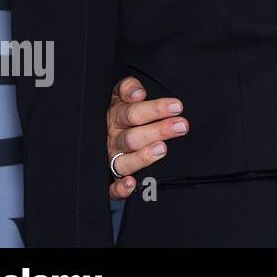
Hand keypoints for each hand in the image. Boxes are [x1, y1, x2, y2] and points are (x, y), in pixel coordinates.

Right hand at [106, 77, 188, 199]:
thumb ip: (128, 88)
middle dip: (159, 131)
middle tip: (182, 126)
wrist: (95, 129)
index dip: (155, 109)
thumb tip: (138, 93)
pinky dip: (119, 189)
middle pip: (133, 137)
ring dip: (142, 157)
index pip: (133, 112)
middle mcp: (111, 140)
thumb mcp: (120, 94)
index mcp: (114, 117)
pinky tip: (131, 184)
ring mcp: (109, 160)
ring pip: (123, 162)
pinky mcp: (108, 180)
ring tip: (162, 148)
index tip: (178, 106)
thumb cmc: (120, 111)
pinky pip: (111, 189)